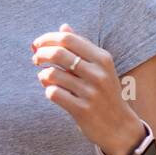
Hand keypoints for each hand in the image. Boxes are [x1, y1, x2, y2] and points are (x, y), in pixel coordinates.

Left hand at [31, 23, 145, 154]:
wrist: (119, 127)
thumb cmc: (106, 93)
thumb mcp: (100, 68)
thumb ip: (81, 46)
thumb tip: (63, 27)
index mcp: (102, 59)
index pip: (68, 39)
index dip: (48, 38)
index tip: (38, 44)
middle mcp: (98, 74)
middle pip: (58, 53)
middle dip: (41, 53)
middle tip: (35, 58)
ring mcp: (90, 92)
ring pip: (52, 74)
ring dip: (43, 74)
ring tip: (45, 78)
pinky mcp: (81, 110)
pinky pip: (53, 93)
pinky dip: (48, 90)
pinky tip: (53, 92)